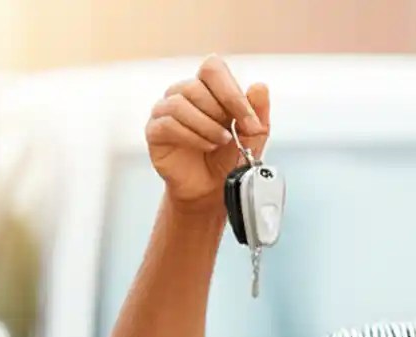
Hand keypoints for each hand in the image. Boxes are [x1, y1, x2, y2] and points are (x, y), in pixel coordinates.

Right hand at [146, 54, 270, 212]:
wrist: (212, 189)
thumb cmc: (229, 158)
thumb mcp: (253, 136)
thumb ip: (258, 112)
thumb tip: (260, 86)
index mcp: (209, 88)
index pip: (213, 68)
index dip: (231, 92)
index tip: (249, 121)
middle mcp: (184, 93)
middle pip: (196, 86)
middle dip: (222, 114)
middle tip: (233, 136)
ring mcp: (166, 110)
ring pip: (180, 103)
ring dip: (206, 126)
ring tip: (220, 142)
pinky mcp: (155, 130)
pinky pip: (169, 123)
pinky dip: (192, 137)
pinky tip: (206, 147)